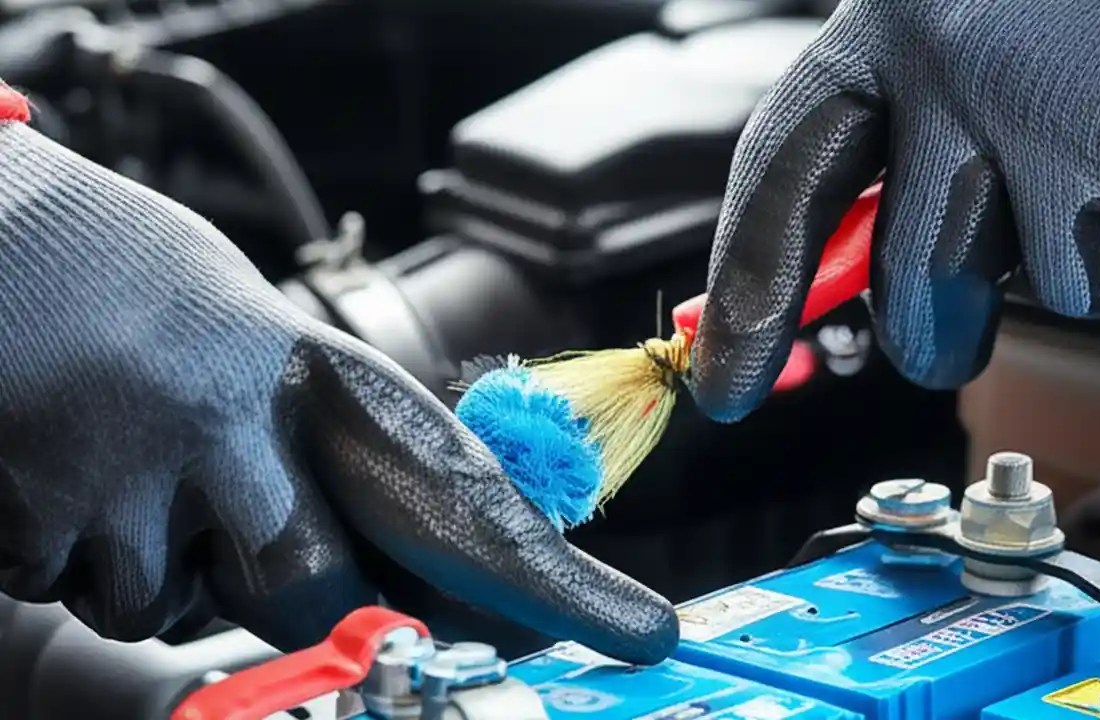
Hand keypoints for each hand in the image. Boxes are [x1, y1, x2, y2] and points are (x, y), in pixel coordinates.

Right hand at [0, 121, 676, 662]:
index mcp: (324, 378)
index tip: (641, 632)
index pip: (462, 499)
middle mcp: (243, 423)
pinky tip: (70, 469)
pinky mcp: (42, 512)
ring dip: (158, 560)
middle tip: (225, 499)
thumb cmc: (157, 303)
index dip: (556, 582)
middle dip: (284, 586)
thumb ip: (338, 457)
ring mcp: (136, 470)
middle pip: (314, 592)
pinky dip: (72, 549)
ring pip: (173, 607)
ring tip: (128, 458)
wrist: (13, 248)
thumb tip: (412, 559)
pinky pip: (77, 589)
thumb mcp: (276, 358)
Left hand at [689, 0, 1099, 418]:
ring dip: (1085, 257)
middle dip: (935, 336)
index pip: (777, 194)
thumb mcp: (951, 36)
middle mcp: (958, 68)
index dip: (747, 307)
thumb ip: (885, 146)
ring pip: (1050, 292)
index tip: (726, 384)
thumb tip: (824, 276)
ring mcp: (1064, 113)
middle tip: (956, 329)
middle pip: (914, 285)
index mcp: (884, 31)